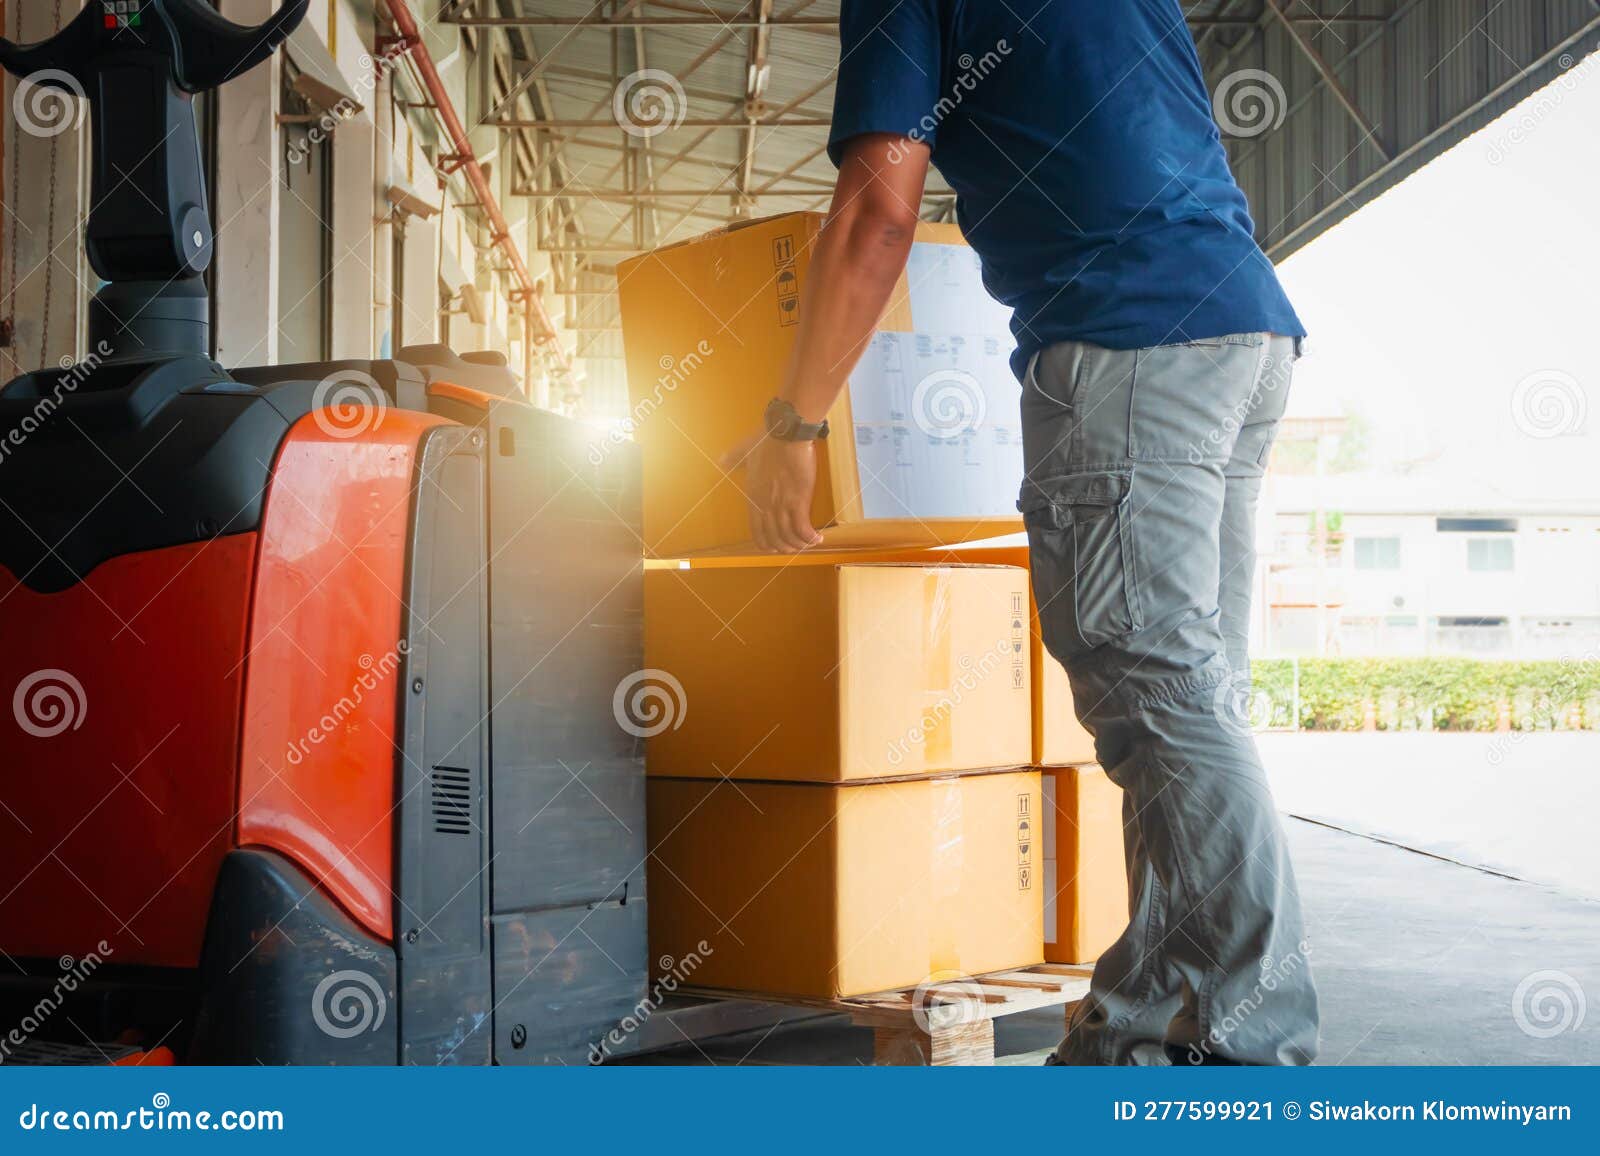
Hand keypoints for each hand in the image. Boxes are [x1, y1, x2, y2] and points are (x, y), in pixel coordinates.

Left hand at [721, 431, 823, 552]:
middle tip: (796, 547)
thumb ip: (733, 459)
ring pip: (788, 537)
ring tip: (810, 543)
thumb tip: (721, 461)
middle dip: (786, 548)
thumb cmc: (767, 441)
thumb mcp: (744, 452)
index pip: (757, 532)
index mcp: (753, 498)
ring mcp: (781, 505)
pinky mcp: (798, 500)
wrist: (785, 434)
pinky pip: (803, 529)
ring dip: (800, 545)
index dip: (767, 544)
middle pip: (774, 539)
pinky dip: (810, 538)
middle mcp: (765, 506)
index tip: (777, 546)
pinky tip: (818, 538)